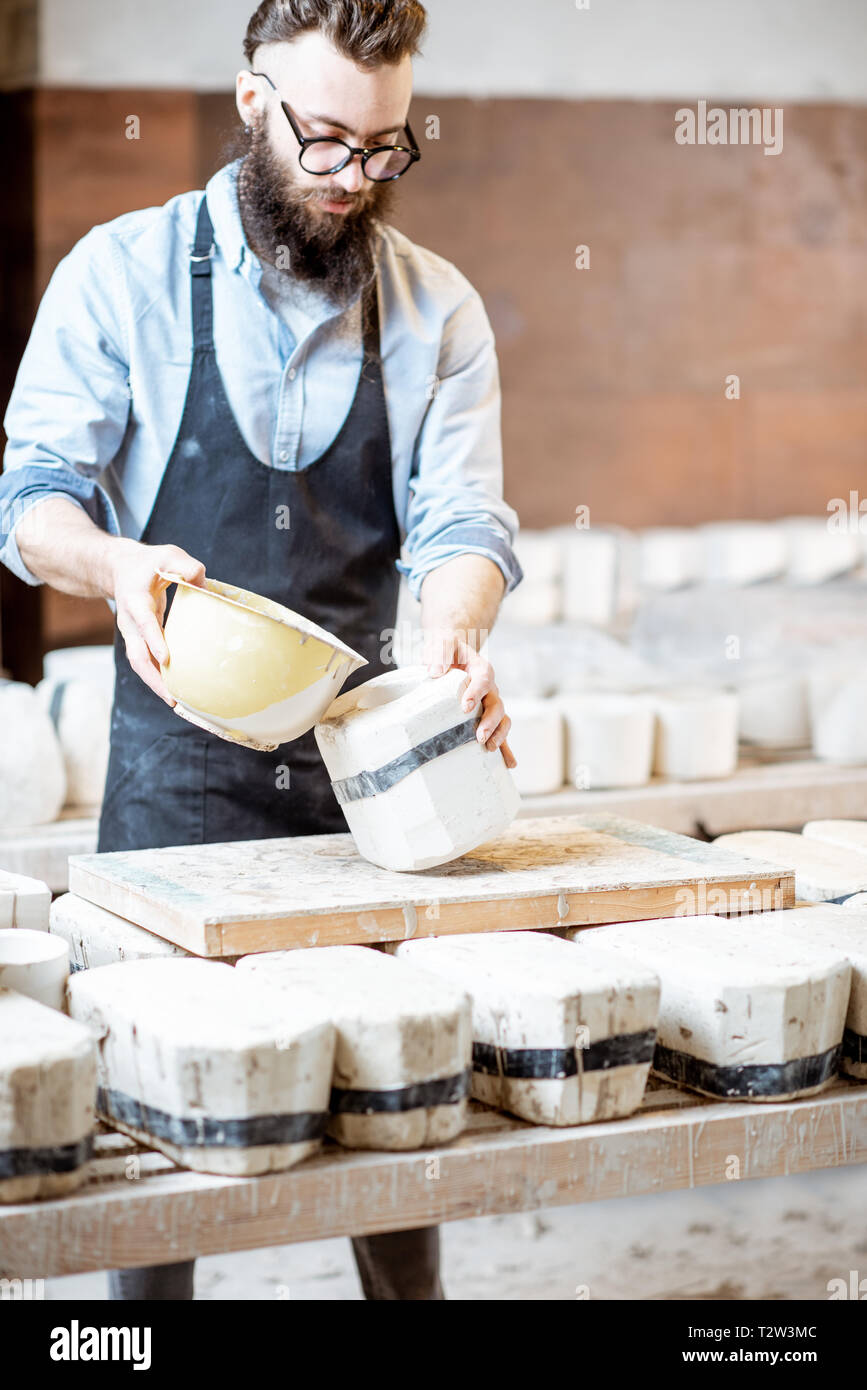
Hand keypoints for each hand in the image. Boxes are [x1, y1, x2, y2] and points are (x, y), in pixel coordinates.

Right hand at [108, 540, 205, 705]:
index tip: (166, 657)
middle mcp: (130, 622)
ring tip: (177, 704)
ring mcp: (132, 634)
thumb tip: (203, 584)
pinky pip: (147, 662)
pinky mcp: (139, 640)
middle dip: (153, 678)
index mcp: (135, 600)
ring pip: (140, 664)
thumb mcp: (167, 553)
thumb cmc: (147, 562)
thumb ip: (186, 565)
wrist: (119, 568)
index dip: (153, 639)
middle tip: (172, 698)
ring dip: (156, 685)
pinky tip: (176, 692)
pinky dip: (159, 678)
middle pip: (137, 655)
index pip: (144, 622)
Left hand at [425, 633, 516, 768]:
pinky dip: (505, 748)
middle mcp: (490, 689)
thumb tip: (435, 672)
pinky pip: (499, 732)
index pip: (483, 679)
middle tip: (479, 736)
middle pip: (497, 705)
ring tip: (489, 748)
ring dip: (499, 735)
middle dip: (490, 722)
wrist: (453, 653)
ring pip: (502, 720)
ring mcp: (490, 704)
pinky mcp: (486, 716)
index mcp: (481, 669)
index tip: (466, 706)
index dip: (476, 692)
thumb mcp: (442, 644)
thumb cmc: (447, 649)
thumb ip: (440, 653)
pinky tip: (508, 764)